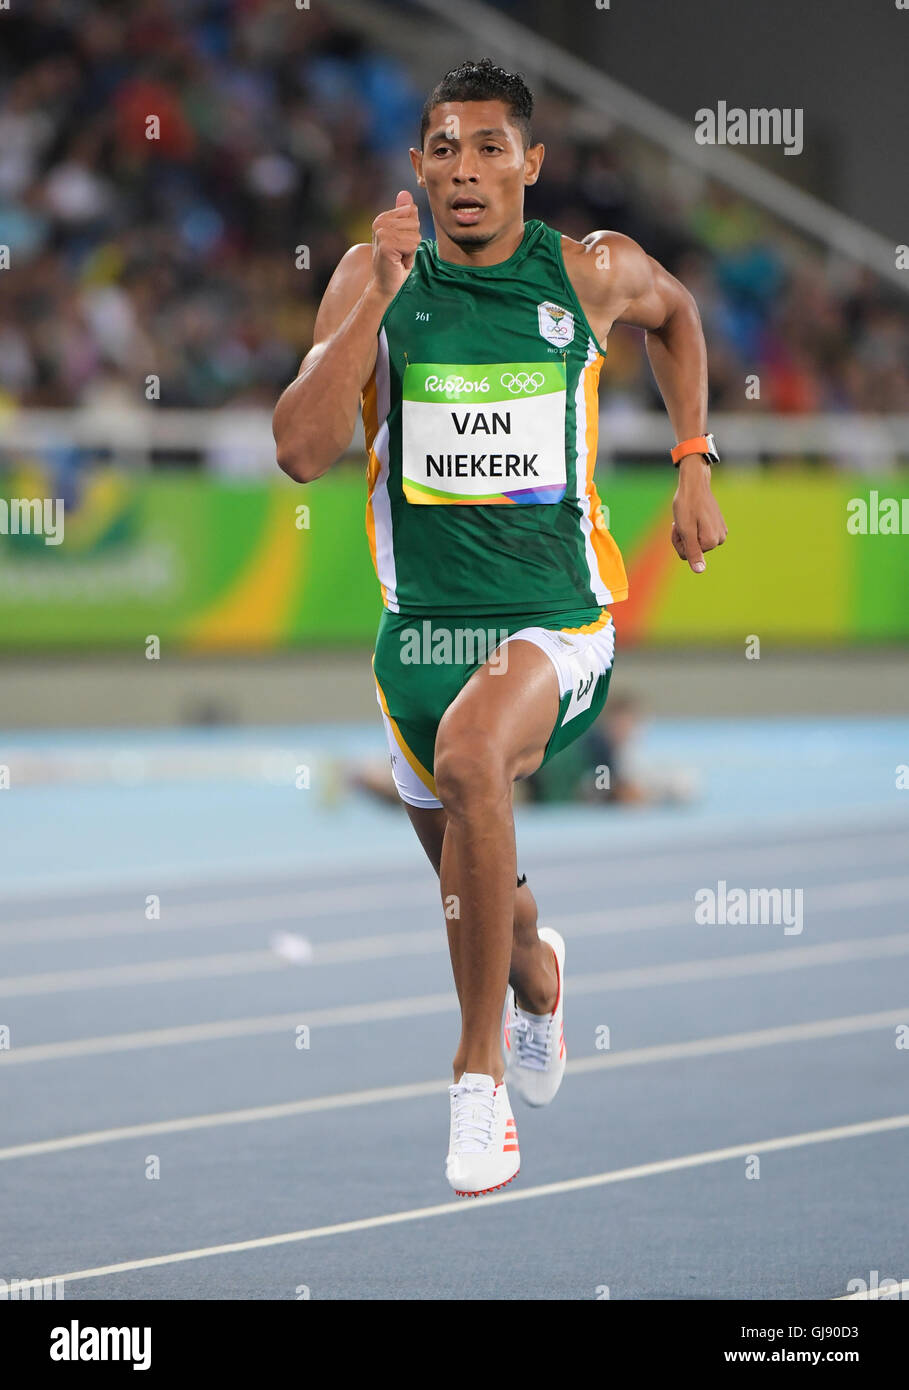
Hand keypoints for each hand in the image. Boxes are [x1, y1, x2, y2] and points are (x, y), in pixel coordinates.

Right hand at [370, 190, 420, 300]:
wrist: (384, 285)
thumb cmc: (396, 262)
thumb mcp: (403, 235)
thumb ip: (404, 215)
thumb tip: (405, 192)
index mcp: (383, 217)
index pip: (411, 212)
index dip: (411, 232)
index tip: (400, 244)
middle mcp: (380, 222)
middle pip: (415, 223)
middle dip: (412, 242)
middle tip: (400, 253)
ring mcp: (382, 233)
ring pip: (415, 235)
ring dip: (411, 250)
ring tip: (399, 257)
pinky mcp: (387, 244)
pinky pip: (413, 245)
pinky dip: (409, 257)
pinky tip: (398, 262)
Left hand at [671, 455, 726, 572]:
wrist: (695, 483)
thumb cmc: (687, 504)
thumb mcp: (685, 530)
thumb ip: (692, 552)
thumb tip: (700, 571)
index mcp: (711, 542)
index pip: (686, 556)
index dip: (678, 541)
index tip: (679, 525)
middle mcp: (719, 539)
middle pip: (693, 550)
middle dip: (683, 537)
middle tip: (681, 521)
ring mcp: (720, 532)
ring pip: (696, 542)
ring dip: (687, 532)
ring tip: (687, 517)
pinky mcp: (718, 526)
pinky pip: (702, 534)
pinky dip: (694, 526)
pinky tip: (694, 515)